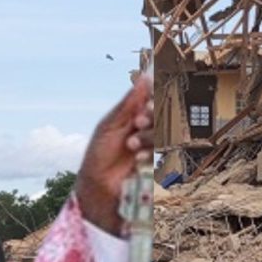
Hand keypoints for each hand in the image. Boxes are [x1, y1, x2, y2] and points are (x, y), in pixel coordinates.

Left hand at [75, 71, 154, 235]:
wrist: (98, 184)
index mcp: (132, 112)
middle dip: (151, 117)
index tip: (148, 101)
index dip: (153, 97)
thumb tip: (144, 78)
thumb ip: (128, 104)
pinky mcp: (155, 157)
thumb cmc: (99, 152)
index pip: (151, 97)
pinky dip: (150, 152)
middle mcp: (143, 124)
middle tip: (138, 122)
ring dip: (148, 136)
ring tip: (131, 144)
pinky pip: (162, 150)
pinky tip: (137, 158)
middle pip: (161, 113)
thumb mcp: (110, 125)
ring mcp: (150, 141)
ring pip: (163, 131)